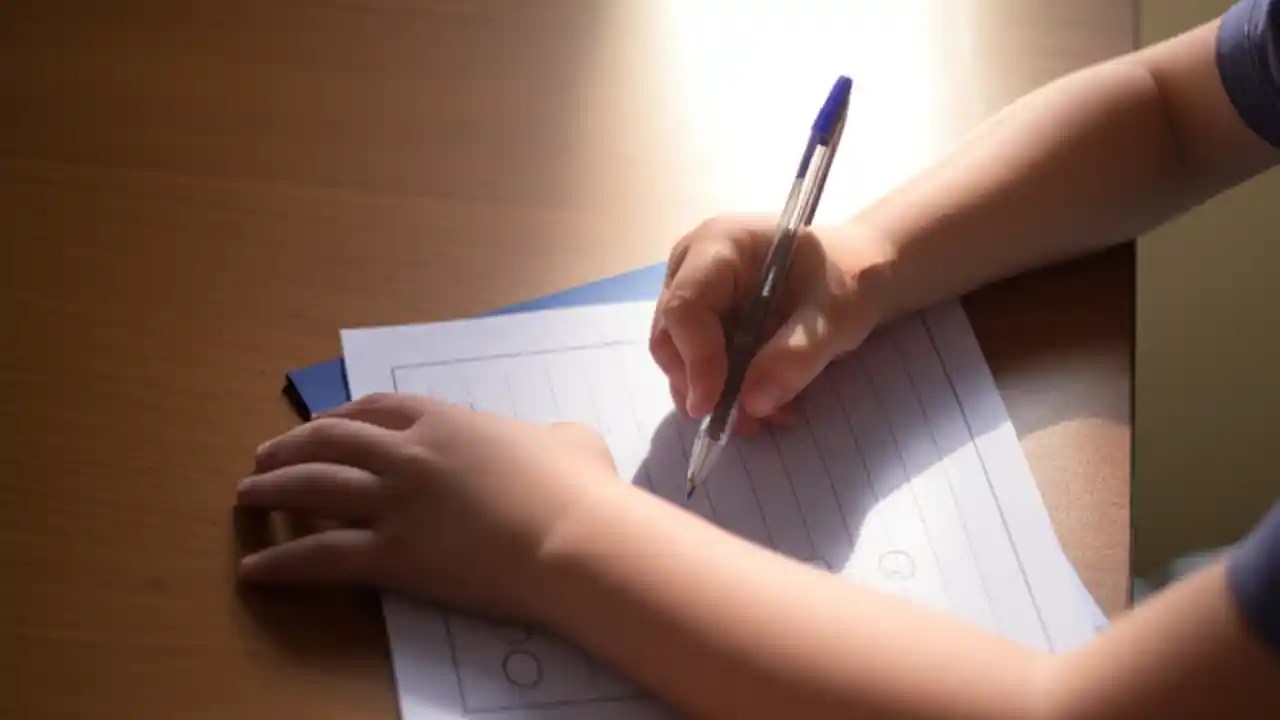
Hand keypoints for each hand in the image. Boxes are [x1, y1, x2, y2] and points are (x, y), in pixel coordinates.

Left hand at [236, 393, 622, 621]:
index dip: (339, 417)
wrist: (573, 536)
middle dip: (290, 448)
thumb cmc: (579, 487)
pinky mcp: (390, 555)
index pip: (374, 409)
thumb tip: (558, 443)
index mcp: (446, 421)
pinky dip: (281, 563)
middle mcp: (408, 453)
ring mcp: (394, 503)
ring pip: (312, 490)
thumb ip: (550, 437)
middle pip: (330, 442)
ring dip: (272, 491)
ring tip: (245, 498)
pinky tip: (255, 569)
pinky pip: (320, 557)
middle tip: (264, 459)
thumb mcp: (569, 441)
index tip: (319, 426)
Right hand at [650, 215, 891, 426]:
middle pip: (671, 337)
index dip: (696, 359)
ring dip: (718, 396)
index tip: (717, 406)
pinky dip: (726, 392)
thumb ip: (795, 357)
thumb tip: (752, 404)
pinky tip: (767, 403)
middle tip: (749, 422)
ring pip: (680, 359)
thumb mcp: (835, 317)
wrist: (858, 272)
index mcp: (719, 245)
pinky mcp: (702, 321)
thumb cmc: (850, 278)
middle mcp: (692, 266)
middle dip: (705, 386)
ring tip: (771, 415)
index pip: (685, 306)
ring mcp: (693, 294)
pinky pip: (698, 366)